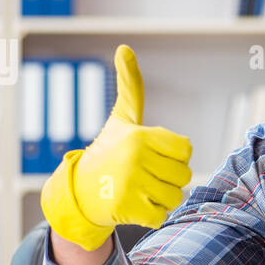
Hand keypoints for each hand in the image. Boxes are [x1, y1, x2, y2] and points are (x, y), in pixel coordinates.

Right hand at [41, 44, 192, 250]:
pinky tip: (134, 205)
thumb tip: (124, 48)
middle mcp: (135, 158)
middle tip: (144, 175)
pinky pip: (161, 216)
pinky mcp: (128, 210)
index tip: (153, 155)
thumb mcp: (121, 119)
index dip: (173, 155)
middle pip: (183, 175)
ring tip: (140, 189)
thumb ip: (130, 86)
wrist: (79, 190)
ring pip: (175, 197)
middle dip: (168, 178)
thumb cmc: (108, 151)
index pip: (185, 149)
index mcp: (140, 135)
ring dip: (161, 197)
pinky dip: (151, 215)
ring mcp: (131, 185)